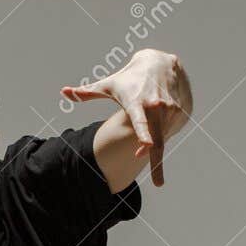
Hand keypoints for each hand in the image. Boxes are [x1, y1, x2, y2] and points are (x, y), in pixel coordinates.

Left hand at [61, 49, 191, 185]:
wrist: (161, 63)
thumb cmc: (129, 78)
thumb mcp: (109, 85)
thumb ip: (87, 93)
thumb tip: (64, 92)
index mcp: (136, 102)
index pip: (139, 121)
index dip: (143, 134)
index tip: (147, 147)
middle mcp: (155, 105)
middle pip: (157, 139)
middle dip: (157, 161)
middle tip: (158, 182)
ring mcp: (170, 108)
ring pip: (164, 137)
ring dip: (157, 142)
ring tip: (150, 131)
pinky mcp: (180, 111)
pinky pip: (171, 132)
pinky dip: (165, 134)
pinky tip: (161, 124)